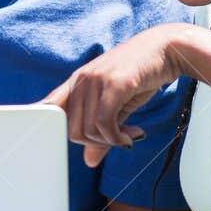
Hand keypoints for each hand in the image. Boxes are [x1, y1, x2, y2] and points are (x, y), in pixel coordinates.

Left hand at [43, 24, 187, 166]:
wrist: (167, 49)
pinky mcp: (114, 83)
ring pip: (89, 129)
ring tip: (128, 137)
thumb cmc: (141, 76)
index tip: (48, 140)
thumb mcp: (118, 107)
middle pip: (72, 130)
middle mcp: (81, 80)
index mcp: (77, 82)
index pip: (49, 106)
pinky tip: (131, 136)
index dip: (43, 124)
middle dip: (95, 143)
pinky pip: (105, 122)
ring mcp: (96, 79)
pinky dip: (117, 137)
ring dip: (111, 141)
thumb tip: (89, 162)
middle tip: (117, 141)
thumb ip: (101, 132)